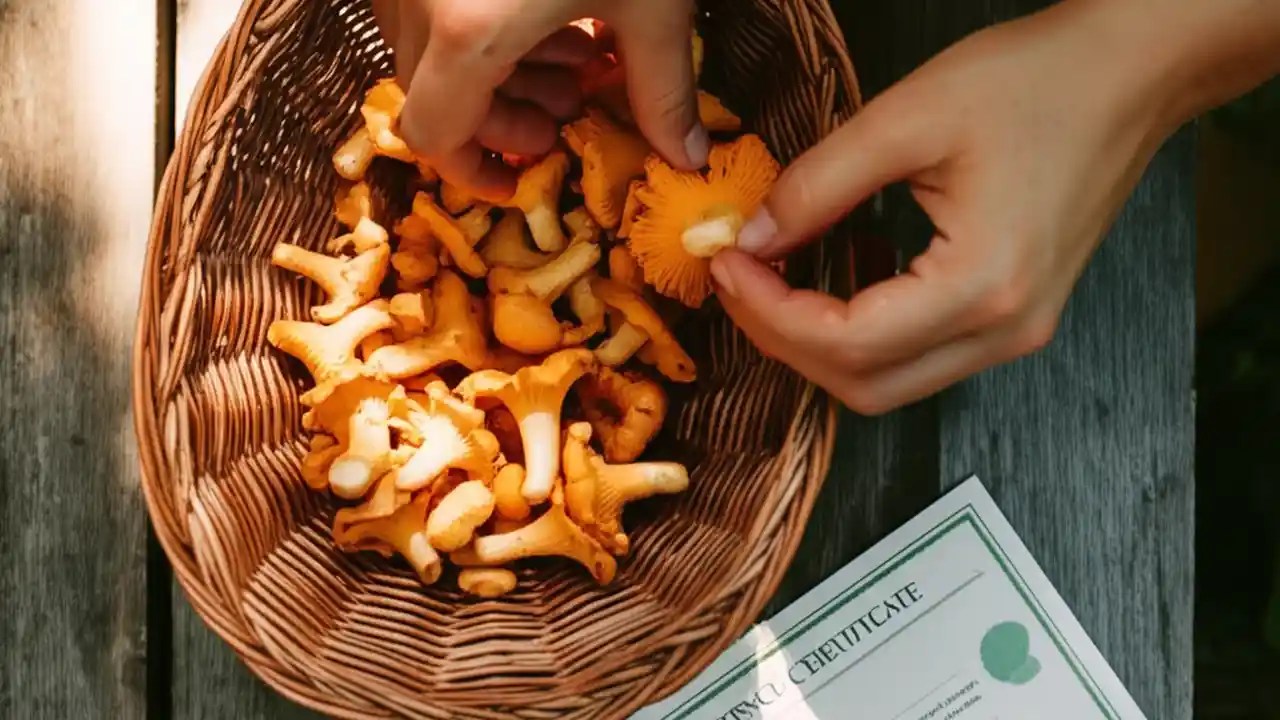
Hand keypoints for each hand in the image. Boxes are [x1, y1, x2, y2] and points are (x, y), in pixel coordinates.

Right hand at [372, 0, 706, 200]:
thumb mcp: (650, 2)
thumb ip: (661, 89)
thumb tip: (684, 158)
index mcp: (465, 32)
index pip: (435, 134)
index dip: (473, 169)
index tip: (518, 177)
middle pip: (431, 95)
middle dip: (500, 118)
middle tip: (565, 110)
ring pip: (428, 50)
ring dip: (493, 72)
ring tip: (568, 55)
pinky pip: (431, 8)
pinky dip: (475, 28)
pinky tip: (541, 10)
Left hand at [708, 0, 1189, 414]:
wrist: (1128, 76)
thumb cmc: (1037, 82)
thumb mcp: (906, 120)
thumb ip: (817, 186)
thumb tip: (751, 237)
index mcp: (983, 285)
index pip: (847, 342)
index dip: (770, 313)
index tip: (728, 266)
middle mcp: (1005, 329)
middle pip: (865, 384)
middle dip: (784, 340)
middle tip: (740, 280)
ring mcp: (1015, 331)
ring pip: (889, 382)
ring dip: (820, 343)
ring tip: (776, 278)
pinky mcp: (1013, 317)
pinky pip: (919, 354)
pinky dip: (863, 333)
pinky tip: (840, 273)